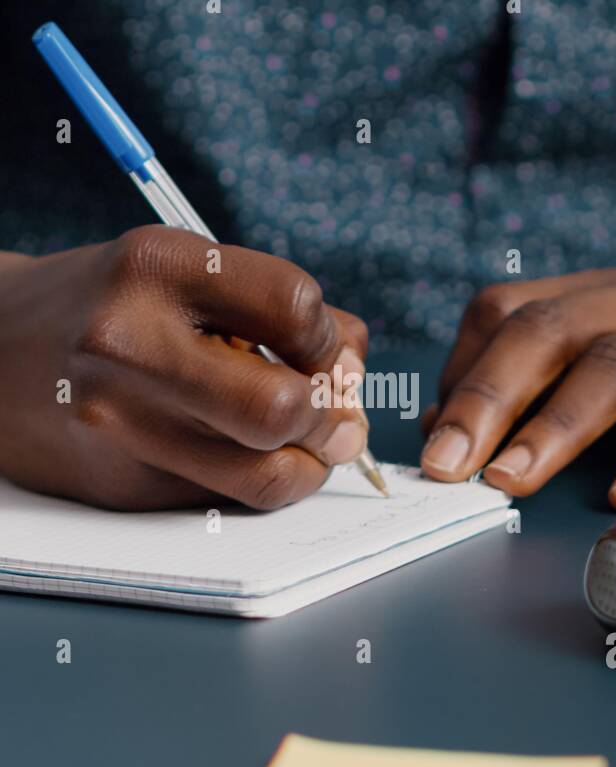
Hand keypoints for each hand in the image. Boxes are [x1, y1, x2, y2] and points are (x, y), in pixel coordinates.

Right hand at [0, 227, 367, 508]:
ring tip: (309, 444)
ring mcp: (121, 423)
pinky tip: (252, 455)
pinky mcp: (122, 483)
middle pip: (280, 407)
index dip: (328, 337)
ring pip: (264, 474)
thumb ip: (275, 309)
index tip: (320, 347)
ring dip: (310, 465)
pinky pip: (228, 498)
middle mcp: (130, 344)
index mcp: (156, 268)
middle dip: (329, 416)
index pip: (293, 307)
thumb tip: (354, 372)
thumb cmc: (110, 304)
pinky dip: (261, 481)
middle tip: (331, 415)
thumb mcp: (184, 270)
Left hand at [421, 262, 615, 509]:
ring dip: (554, 427)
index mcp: (585, 293)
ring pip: (613, 368)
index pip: (501, 313)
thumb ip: (525, 370)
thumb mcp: (600, 328)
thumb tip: (438, 424)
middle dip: (486, 398)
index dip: (460, 374)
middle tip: (447, 463)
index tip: (429, 440)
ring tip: (512, 479)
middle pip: (543, 333)